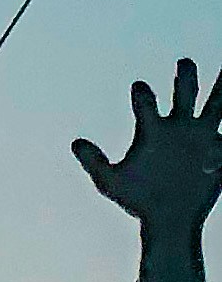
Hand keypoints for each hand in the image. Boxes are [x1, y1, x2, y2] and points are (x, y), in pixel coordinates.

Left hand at [74, 60, 221, 235]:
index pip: (146, 104)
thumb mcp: (111, 182)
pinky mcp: (219, 151)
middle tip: (183, 63)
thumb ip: (94, 162)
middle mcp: (179, 126)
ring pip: (216, 103)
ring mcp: (203, 136)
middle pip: (186, 92)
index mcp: (153, 129)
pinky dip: (216, 148)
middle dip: (185, 77)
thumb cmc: (137, 199)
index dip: (142, 96)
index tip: (138, 88)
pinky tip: (207, 162)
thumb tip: (75, 142)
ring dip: (221, 87)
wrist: (168, 219)